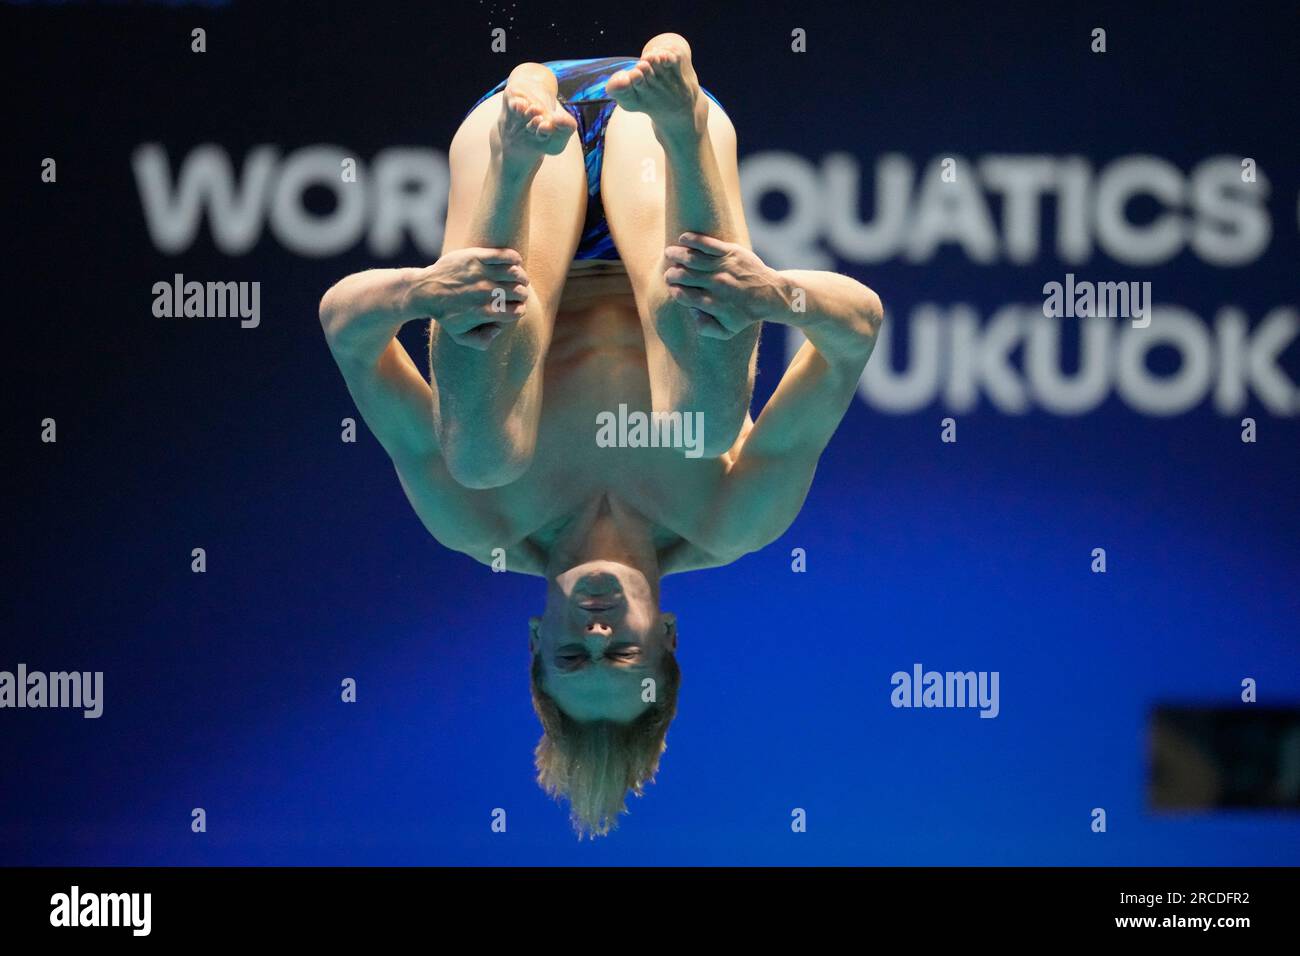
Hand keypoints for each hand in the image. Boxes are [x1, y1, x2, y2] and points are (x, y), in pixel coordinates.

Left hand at [417, 247, 529, 349]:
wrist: (426, 290)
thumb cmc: (445, 313)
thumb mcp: (460, 335)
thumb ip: (481, 341)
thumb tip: (498, 329)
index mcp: (484, 312)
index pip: (517, 311)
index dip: (520, 309)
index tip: (516, 307)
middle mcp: (485, 293)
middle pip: (519, 292)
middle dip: (522, 294)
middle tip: (518, 292)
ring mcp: (481, 273)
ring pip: (515, 273)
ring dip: (521, 276)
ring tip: (518, 277)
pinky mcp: (476, 257)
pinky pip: (505, 255)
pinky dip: (514, 258)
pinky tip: (514, 261)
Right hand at [663, 233, 785, 338]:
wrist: (770, 294)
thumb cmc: (745, 313)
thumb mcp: (728, 331)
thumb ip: (706, 328)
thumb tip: (691, 311)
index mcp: (714, 304)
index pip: (684, 295)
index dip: (674, 290)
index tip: (672, 288)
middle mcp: (717, 285)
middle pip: (684, 276)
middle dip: (672, 274)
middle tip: (669, 274)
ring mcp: (724, 267)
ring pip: (692, 258)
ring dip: (676, 254)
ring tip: (669, 253)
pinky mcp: (732, 252)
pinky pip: (707, 243)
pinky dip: (692, 239)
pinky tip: (683, 239)